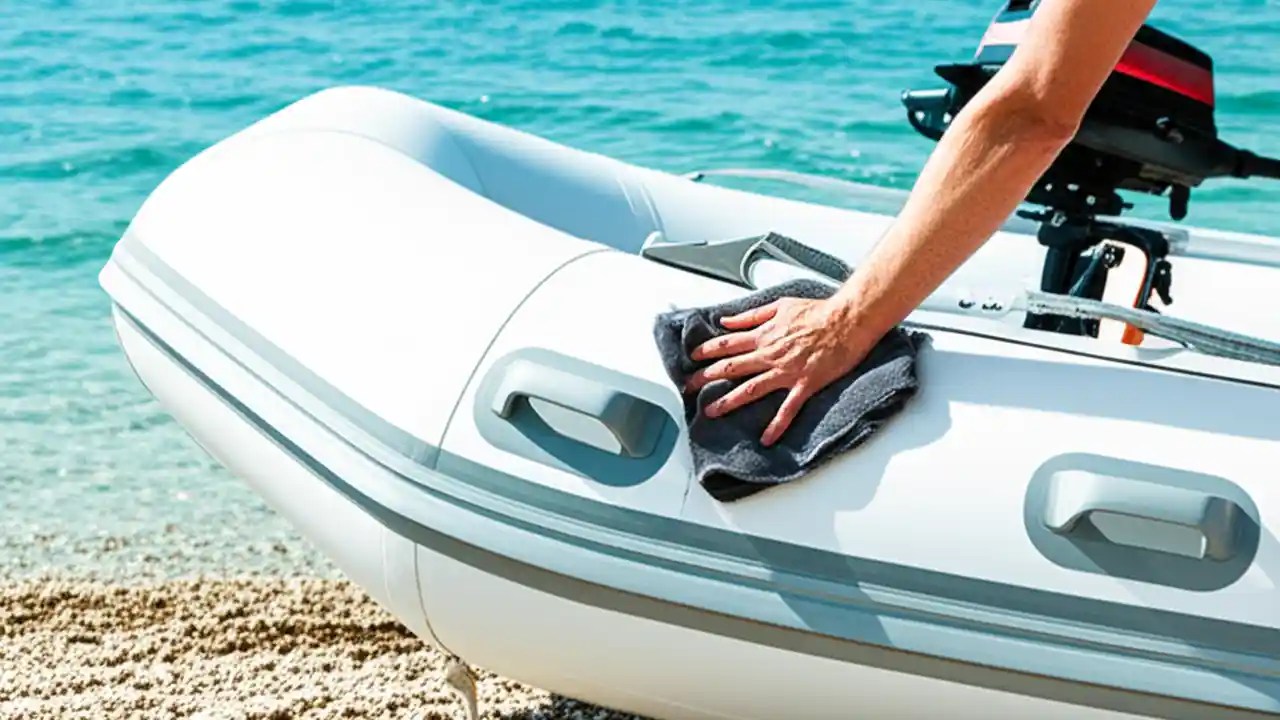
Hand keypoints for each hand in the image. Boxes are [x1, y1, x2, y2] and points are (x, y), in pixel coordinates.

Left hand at [685, 296, 872, 445]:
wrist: (848, 320)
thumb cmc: (818, 311)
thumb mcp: (780, 306)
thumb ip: (751, 316)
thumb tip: (728, 320)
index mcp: (765, 335)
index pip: (727, 344)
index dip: (707, 352)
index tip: (692, 359)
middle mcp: (770, 354)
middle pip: (731, 367)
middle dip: (706, 378)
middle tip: (689, 388)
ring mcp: (786, 371)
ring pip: (751, 389)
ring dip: (729, 401)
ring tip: (711, 412)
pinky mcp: (805, 384)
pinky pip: (788, 408)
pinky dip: (777, 425)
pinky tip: (766, 439)